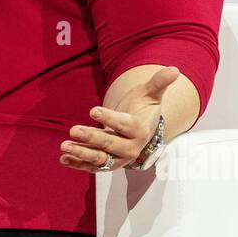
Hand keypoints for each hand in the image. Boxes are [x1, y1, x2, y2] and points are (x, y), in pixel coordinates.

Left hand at [60, 66, 177, 172]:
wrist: (142, 129)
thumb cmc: (143, 108)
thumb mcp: (151, 94)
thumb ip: (159, 82)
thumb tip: (174, 69)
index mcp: (140, 130)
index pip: (124, 125)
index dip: (109, 118)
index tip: (92, 110)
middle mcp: (130, 148)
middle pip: (110, 144)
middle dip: (91, 137)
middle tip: (73, 129)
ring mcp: (118, 158)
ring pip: (100, 160)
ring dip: (82, 154)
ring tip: (64, 146)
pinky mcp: (108, 164)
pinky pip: (93, 167)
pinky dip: (78, 164)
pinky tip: (64, 159)